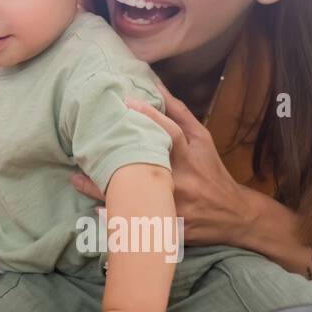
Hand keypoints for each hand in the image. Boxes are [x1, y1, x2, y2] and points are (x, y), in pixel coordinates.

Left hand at [68, 80, 255, 246]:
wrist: (233, 215)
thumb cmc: (211, 170)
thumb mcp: (202, 139)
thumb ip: (179, 113)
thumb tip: (156, 85)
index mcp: (190, 156)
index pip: (168, 132)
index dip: (148, 116)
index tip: (123, 103)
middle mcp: (182, 180)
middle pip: (145, 165)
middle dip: (115, 156)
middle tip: (85, 146)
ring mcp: (176, 205)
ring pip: (138, 196)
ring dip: (105, 189)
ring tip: (77, 179)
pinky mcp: (170, 225)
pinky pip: (141, 222)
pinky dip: (118, 217)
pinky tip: (95, 210)